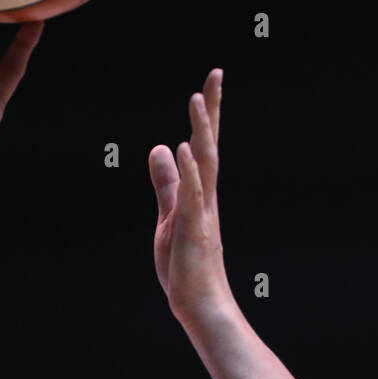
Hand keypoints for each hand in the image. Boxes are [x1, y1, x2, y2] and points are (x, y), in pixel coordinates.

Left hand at [148, 69, 233, 325]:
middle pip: (209, 146)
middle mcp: (206, 197)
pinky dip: (189, 170)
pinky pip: (192, 195)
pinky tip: (183, 147)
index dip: (206, 115)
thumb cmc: (186, 265)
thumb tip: (161, 147)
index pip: (203, 147)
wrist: (199, 304)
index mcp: (200, 194)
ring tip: (196, 99)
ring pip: (204, 165)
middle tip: (216, 74)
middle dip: (211, 111)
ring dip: (200, 132)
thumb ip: (167, 183)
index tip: (209, 82)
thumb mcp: (169, 216)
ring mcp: (202, 213)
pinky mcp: (193, 230)